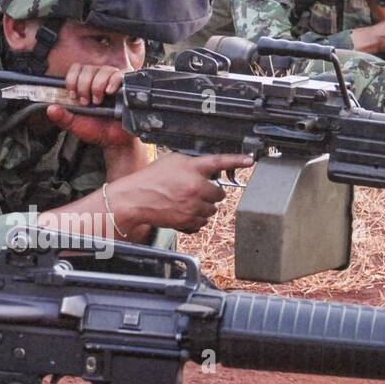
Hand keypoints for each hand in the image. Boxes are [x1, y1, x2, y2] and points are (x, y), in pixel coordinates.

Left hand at [45, 64, 132, 146]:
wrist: (115, 141)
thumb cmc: (98, 131)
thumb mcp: (76, 125)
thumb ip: (63, 117)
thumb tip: (50, 109)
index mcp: (86, 85)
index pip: (77, 69)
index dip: (72, 79)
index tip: (73, 94)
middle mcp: (99, 80)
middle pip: (88, 68)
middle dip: (84, 85)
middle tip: (86, 102)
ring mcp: (113, 82)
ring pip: (103, 70)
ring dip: (97, 86)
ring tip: (98, 101)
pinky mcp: (126, 85)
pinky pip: (119, 74)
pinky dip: (113, 82)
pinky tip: (109, 92)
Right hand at [106, 152, 255, 232]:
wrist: (135, 199)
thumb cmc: (150, 180)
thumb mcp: (172, 162)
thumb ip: (192, 163)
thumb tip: (207, 167)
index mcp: (192, 168)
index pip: (219, 162)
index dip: (236, 160)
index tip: (249, 161)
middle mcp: (196, 186)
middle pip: (219, 193)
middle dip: (211, 193)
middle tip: (196, 191)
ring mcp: (193, 205)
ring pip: (212, 210)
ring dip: (203, 207)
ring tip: (186, 202)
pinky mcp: (188, 220)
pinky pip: (202, 222)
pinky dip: (195, 219)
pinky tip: (183, 212)